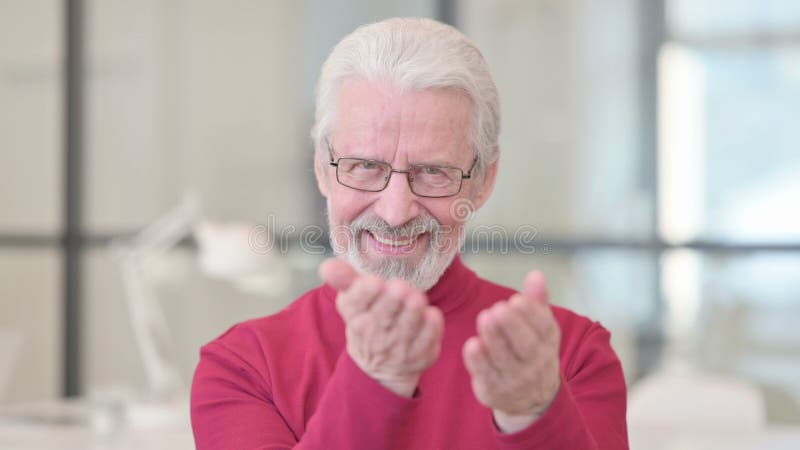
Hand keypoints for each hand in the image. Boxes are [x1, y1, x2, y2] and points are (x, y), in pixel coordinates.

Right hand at [320, 258, 443, 396]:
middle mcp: (374, 335)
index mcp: (355, 317)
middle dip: (392, 301)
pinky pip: (426, 341)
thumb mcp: (352, 300)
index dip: (365, 293)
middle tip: (400, 287)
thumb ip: (344, 279)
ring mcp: (398, 348)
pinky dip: (431, 328)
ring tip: (416, 299)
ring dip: (412, 314)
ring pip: (406, 329)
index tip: (374, 282)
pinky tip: (432, 314)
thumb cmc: (368, 319)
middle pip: (383, 316)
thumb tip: (326, 265)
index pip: (356, 304)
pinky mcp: (420, 355)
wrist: (379, 366)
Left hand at [462, 270, 560, 432]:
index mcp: (548, 343)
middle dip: (512, 326)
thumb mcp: (540, 328)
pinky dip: (478, 361)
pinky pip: (486, 375)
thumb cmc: (533, 352)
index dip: (531, 314)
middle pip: (526, 346)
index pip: (544, 329)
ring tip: (484, 317)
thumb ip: (537, 301)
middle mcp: (534, 363)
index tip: (517, 299)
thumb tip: (536, 274)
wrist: (531, 399)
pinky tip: (472, 344)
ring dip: (494, 339)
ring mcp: (514, 379)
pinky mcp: (494, 390)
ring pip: (504, 359)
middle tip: (498, 308)